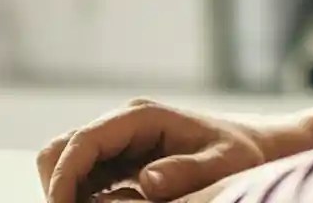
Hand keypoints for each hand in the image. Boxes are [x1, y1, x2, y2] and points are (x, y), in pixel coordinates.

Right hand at [37, 98, 307, 202]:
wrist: (254, 144)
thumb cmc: (242, 153)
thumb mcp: (223, 164)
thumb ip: (187, 171)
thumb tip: (147, 181)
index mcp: (140, 117)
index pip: (82, 142)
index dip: (64, 177)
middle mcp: (122, 123)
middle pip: (60, 148)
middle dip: (57, 185)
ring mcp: (118, 140)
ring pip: (66, 162)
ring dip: (68, 193)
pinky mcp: (119, 159)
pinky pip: (84, 177)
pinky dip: (81, 198)